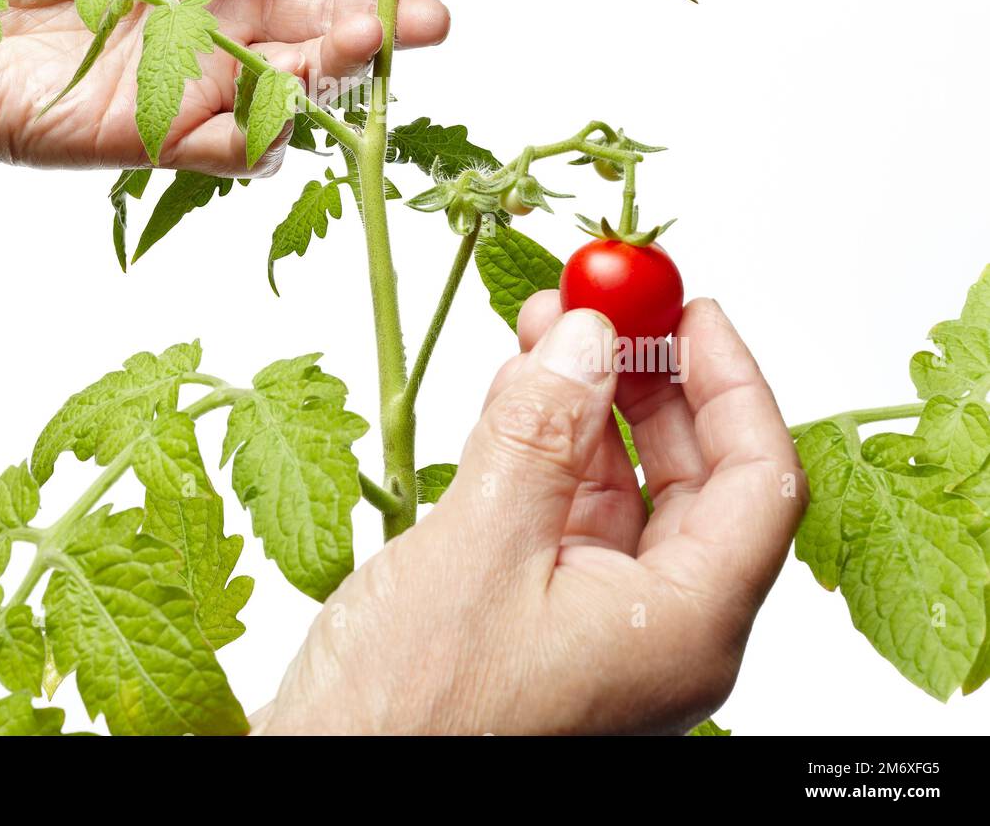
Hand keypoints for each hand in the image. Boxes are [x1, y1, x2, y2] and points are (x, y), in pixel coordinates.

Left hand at [0, 0, 447, 171]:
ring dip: (334, 71)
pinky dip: (258, 142)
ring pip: (287, 82)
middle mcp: (214, 10)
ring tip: (368, 47)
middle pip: (316, 16)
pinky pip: (226, 148)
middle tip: (431, 15)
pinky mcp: (156, 135)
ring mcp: (191, 76)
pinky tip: (280, 123)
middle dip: (381, 16)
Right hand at [255, 297, 804, 734]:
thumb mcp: (478, 550)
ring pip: (619, 487)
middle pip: (691, 478)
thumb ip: (539, 434)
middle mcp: (652, 630)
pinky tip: (514, 391)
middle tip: (607, 304)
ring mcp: (592, 623)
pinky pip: (561, 510)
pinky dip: (541, 442)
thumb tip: (591, 338)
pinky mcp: (534, 614)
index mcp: (680, 630)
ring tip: (547, 327)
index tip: (689, 311)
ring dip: (585, 401)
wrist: (325, 779)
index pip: (757, 485)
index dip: (734, 385)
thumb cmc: (408, 720)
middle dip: (648, 379)